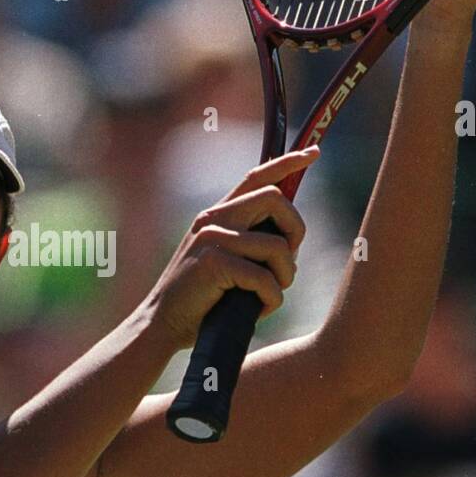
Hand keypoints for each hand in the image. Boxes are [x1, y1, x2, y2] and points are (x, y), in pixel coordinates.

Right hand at [142, 147, 318, 350]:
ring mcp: (212, 239)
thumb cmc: (199, 300)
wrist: (161, 324)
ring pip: (277, 246)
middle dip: (296, 230)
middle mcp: (214, 219)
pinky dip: (271, 300)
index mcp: (217, 215)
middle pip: (275, 199)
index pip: (257, 176)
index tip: (314, 152)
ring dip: (286, 277)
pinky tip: (259, 310)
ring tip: (271, 295)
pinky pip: (265, 279)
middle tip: (290, 260)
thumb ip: (247, 244)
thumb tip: (287, 241)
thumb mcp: (222, 261)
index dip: (288, 162)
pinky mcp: (214, 263)